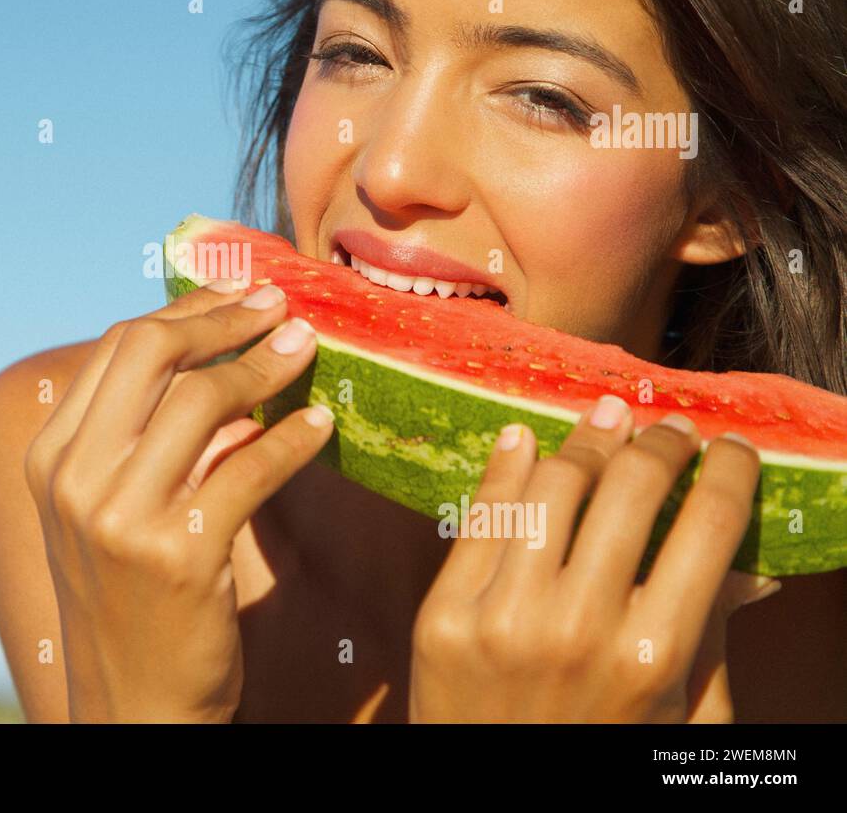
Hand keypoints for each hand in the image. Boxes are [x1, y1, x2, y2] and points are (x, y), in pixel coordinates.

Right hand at [24, 279, 333, 722]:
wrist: (133, 708)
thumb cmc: (133, 603)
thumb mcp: (110, 515)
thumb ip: (147, 442)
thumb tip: (225, 367)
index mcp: (51, 459)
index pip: (118, 349)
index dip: (186, 310)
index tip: (238, 294)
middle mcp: (74, 480)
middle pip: (150, 352)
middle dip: (221, 317)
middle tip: (277, 304)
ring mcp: (121, 518)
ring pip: (201, 400)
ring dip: (265, 365)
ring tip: (307, 349)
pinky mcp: (179, 556)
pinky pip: (248, 469)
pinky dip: (293, 439)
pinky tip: (322, 425)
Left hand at [410, 395, 776, 722]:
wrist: (494, 804)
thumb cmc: (604, 754)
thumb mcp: (678, 716)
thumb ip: (712, 640)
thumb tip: (753, 569)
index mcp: (654, 656)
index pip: (708, 527)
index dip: (728, 470)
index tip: (731, 447)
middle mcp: (578, 629)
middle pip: (630, 490)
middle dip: (660, 445)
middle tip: (669, 430)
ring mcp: (503, 619)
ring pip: (552, 488)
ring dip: (587, 442)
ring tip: (607, 423)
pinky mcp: (443, 616)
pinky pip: (480, 518)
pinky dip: (506, 466)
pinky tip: (525, 440)